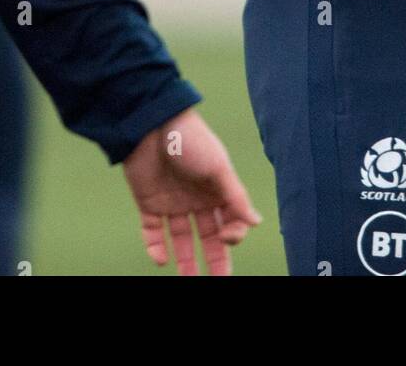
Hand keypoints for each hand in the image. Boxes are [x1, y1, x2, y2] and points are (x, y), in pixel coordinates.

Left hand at [122, 108, 260, 275]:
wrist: (152, 122)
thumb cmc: (191, 140)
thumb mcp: (219, 167)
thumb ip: (236, 197)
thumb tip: (257, 223)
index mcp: (217, 190)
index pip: (230, 223)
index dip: (233, 236)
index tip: (227, 235)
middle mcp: (197, 199)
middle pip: (208, 238)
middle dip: (214, 261)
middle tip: (218, 283)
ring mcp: (172, 202)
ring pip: (181, 240)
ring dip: (184, 262)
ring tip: (187, 281)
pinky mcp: (149, 202)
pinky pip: (152, 232)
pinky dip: (155, 247)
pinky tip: (161, 260)